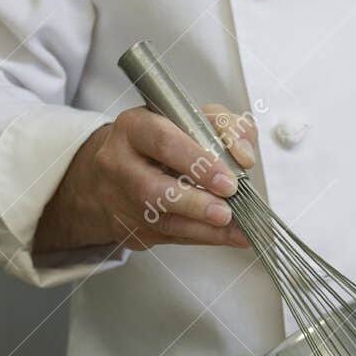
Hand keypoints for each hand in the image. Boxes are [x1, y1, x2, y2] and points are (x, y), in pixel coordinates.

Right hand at [32, 104, 256, 256]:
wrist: (112, 172)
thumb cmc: (156, 142)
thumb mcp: (187, 119)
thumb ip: (222, 126)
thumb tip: (244, 155)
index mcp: (134, 127)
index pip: (164, 142)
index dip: (199, 162)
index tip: (228, 180)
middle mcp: (120, 164)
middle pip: (155, 190)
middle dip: (197, 203)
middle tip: (227, 211)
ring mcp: (121, 201)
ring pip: (163, 221)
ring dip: (205, 229)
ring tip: (237, 232)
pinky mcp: (129, 228)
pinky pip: (170, 237)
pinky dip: (203, 237)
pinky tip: (227, 236)